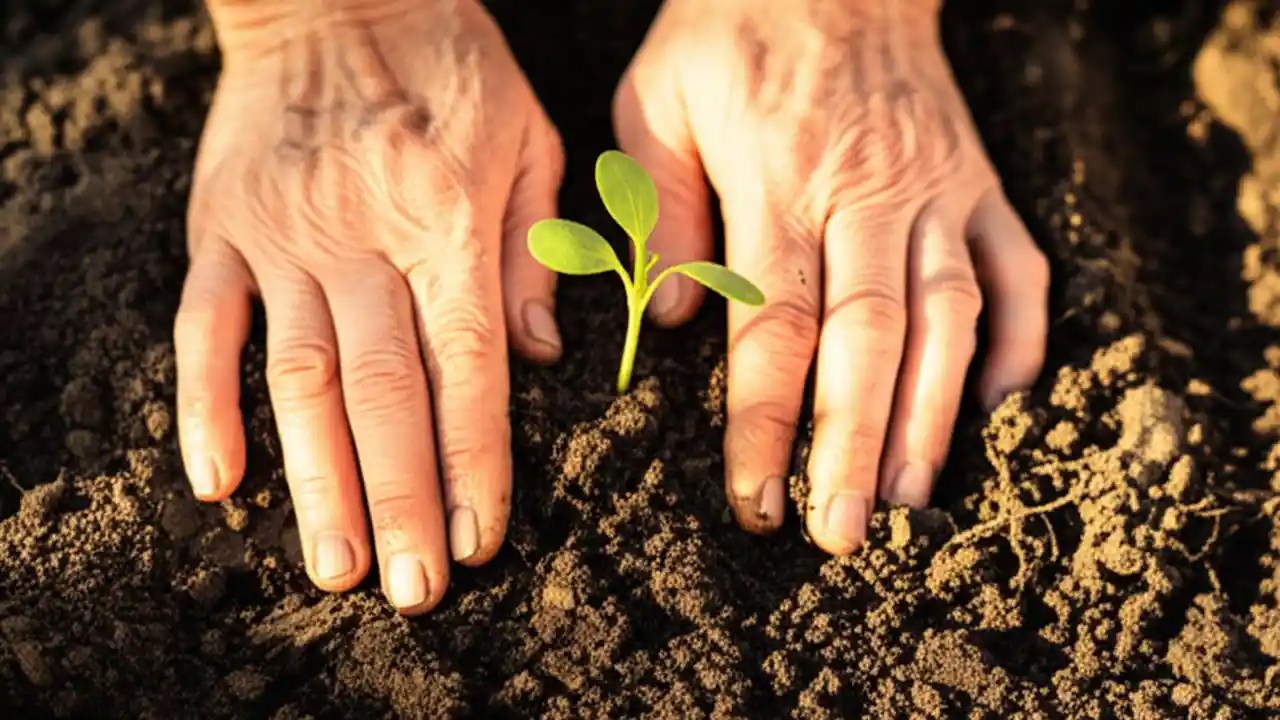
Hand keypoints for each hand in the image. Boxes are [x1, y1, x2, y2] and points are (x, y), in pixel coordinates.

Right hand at [176, 0, 564, 612]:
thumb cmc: (449, 62)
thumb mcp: (528, 135)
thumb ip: (538, 247)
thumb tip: (539, 357)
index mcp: (450, 221)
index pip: (467, 366)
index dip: (475, 460)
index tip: (480, 540)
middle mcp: (363, 240)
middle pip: (384, 393)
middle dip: (402, 498)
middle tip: (411, 589)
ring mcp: (282, 239)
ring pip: (297, 378)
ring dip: (315, 479)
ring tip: (333, 566)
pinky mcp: (222, 230)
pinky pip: (206, 328)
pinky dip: (205, 406)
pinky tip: (219, 482)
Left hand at [615, 0, 1048, 552]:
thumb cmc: (728, 36)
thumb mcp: (658, 103)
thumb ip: (659, 211)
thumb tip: (666, 320)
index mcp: (778, 184)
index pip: (773, 328)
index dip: (765, 423)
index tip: (756, 499)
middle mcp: (865, 196)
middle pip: (868, 340)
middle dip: (854, 445)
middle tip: (840, 534)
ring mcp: (934, 190)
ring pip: (949, 316)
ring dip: (934, 413)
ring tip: (912, 498)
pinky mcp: (978, 182)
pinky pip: (1016, 267)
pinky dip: (1019, 337)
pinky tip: (1001, 401)